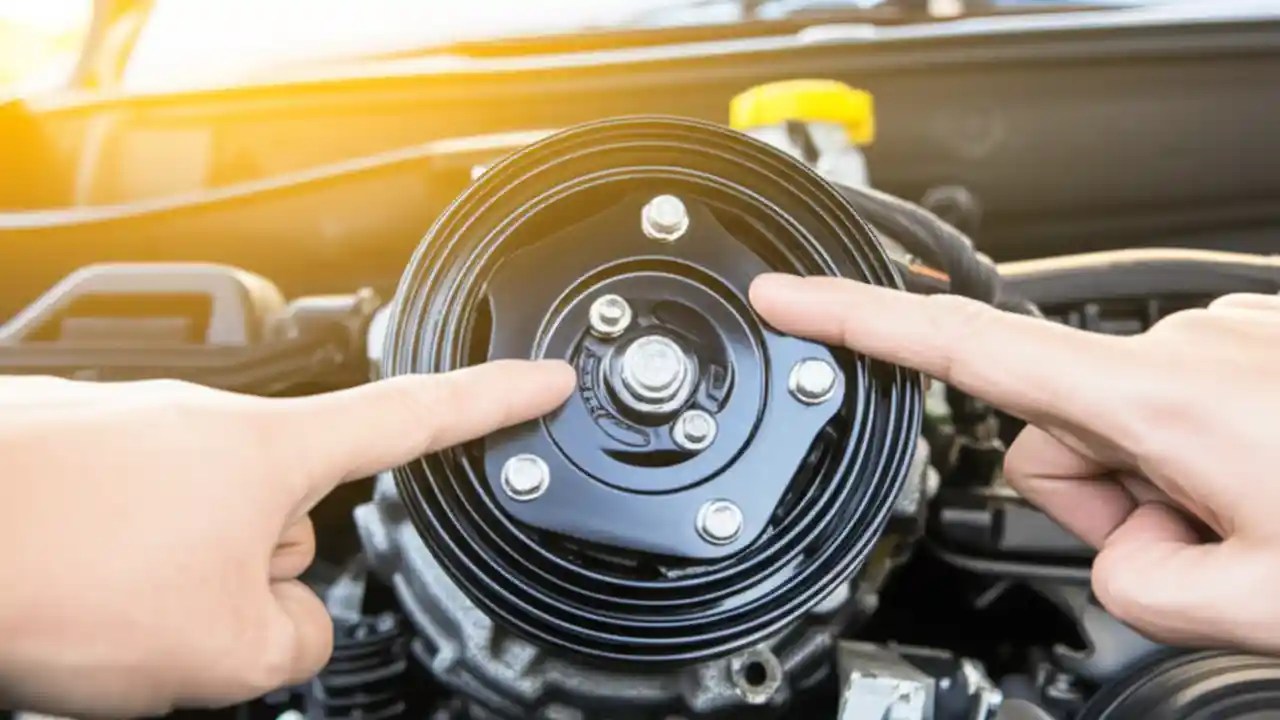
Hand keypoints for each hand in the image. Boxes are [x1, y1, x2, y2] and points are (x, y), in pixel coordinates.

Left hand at [0, 361, 572, 716]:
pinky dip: (119, 563)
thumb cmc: (48, 571)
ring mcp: (137, 432)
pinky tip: (72, 589)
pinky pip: (137, 519)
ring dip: (180, 577)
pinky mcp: (75, 452)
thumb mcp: (222, 651)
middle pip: (289, 515)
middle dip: (257, 574)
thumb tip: (289, 622)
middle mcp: (207, 425)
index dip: (494, 400)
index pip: (417, 416)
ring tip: (110, 606)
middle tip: (182, 619)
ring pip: (206, 529)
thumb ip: (298, 640)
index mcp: (271, 452)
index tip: (542, 380)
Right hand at [751, 274, 1279, 652]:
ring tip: (1247, 518)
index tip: (787, 298)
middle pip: (1055, 431)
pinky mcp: (1257, 343)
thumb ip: (1135, 589)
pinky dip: (1207, 454)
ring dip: (1162, 482)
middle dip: (1100, 498)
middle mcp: (1186, 345)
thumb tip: (1121, 553)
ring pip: (1126, 424)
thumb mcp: (1249, 608)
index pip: (965, 346)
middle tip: (1199, 543)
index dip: (856, 319)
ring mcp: (1228, 336)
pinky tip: (1268, 483)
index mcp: (1161, 396)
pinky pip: (1184, 403)